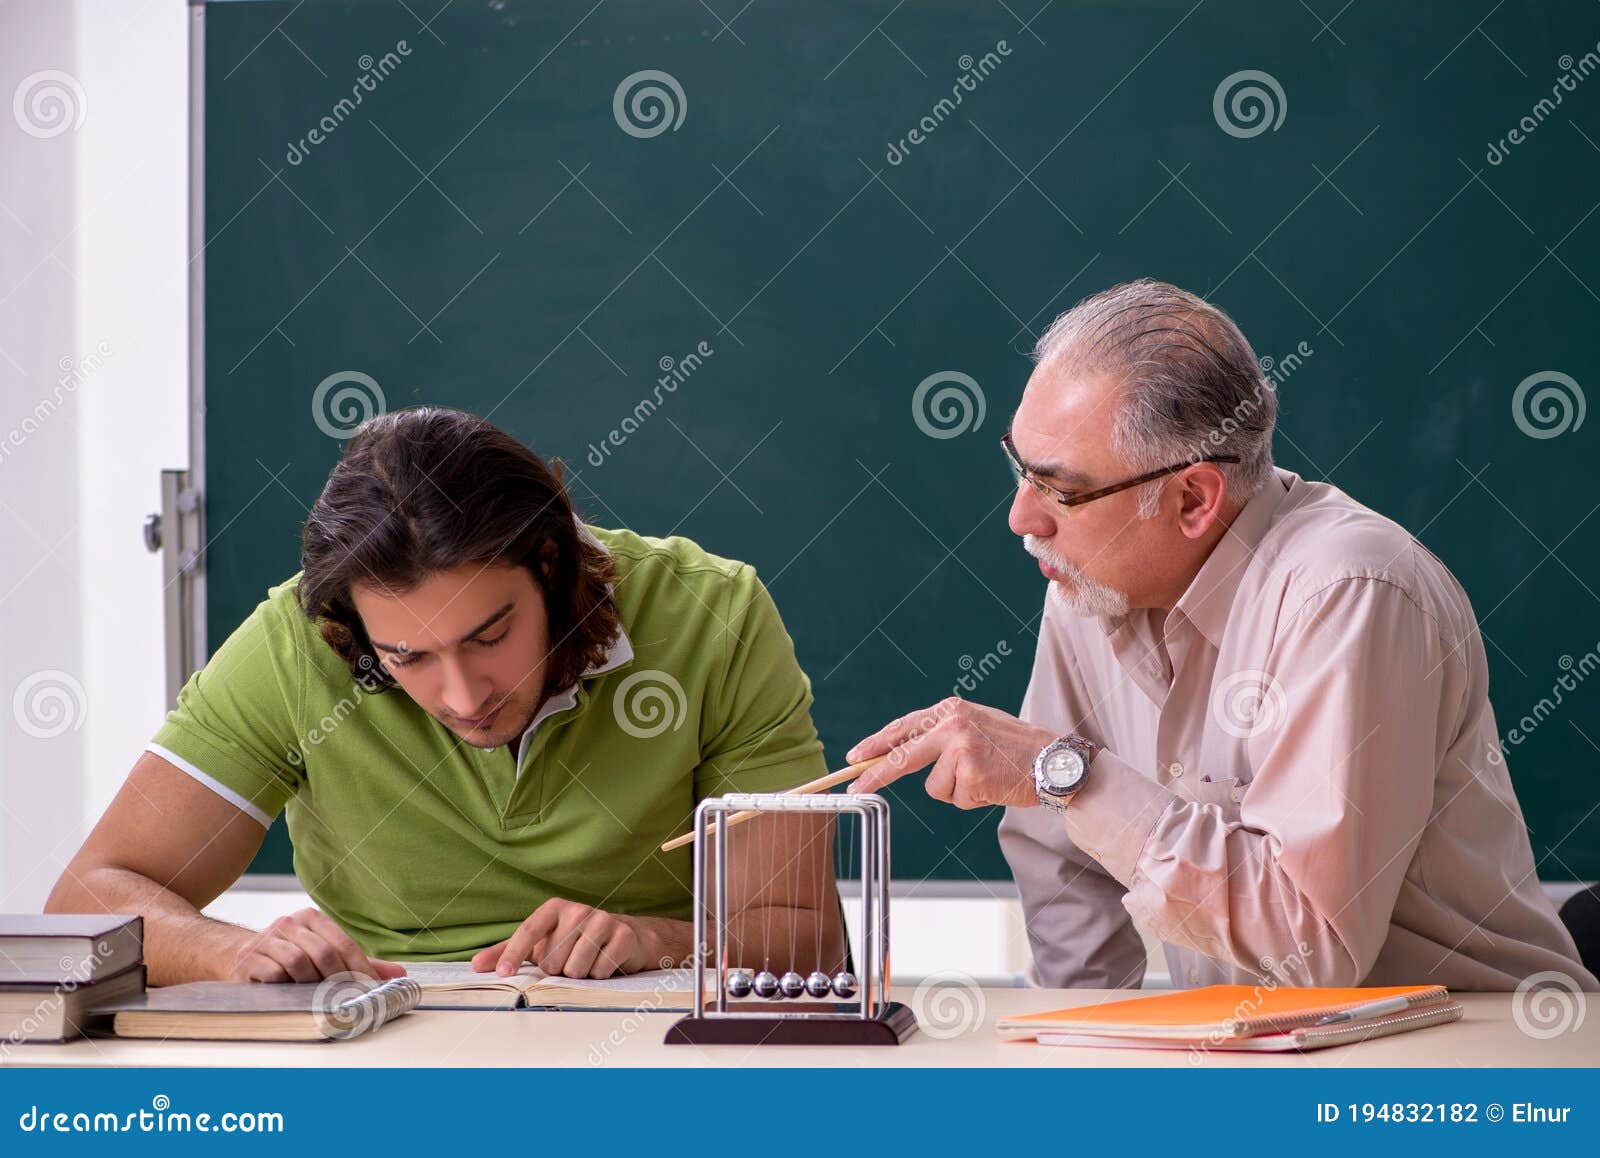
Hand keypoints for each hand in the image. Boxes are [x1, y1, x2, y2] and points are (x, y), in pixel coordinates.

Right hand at [228, 907, 407, 983]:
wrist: (237, 958)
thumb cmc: (289, 960)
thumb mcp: (324, 956)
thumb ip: (359, 963)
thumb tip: (399, 975)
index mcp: (311, 918)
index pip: (344, 943)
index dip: (360, 969)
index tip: (371, 990)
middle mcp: (289, 923)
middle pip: (324, 952)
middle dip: (339, 980)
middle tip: (346, 1000)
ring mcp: (266, 940)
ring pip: (298, 961)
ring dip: (311, 984)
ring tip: (316, 998)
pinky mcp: (247, 959)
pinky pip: (273, 973)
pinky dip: (286, 986)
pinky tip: (289, 994)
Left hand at [468, 898, 684, 979]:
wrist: (626, 936)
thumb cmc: (576, 941)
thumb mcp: (542, 943)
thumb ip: (507, 951)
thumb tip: (476, 966)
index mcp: (554, 908)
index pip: (528, 930)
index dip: (513, 954)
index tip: (502, 974)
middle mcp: (578, 910)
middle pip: (552, 961)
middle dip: (559, 971)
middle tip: (570, 962)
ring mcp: (603, 920)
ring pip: (575, 969)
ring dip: (579, 975)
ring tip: (588, 963)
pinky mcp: (623, 935)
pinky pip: (599, 972)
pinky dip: (599, 976)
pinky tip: (605, 963)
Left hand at [845, 697, 1057, 808]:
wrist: (1053, 759)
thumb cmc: (1014, 746)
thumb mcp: (975, 724)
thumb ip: (942, 734)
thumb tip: (899, 753)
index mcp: (950, 710)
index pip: (903, 727)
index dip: (876, 743)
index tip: (854, 757)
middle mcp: (952, 726)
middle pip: (901, 757)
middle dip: (874, 776)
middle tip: (853, 788)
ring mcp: (961, 750)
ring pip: (934, 788)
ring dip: (956, 790)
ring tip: (984, 776)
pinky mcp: (972, 775)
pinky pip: (956, 799)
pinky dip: (972, 800)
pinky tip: (993, 785)